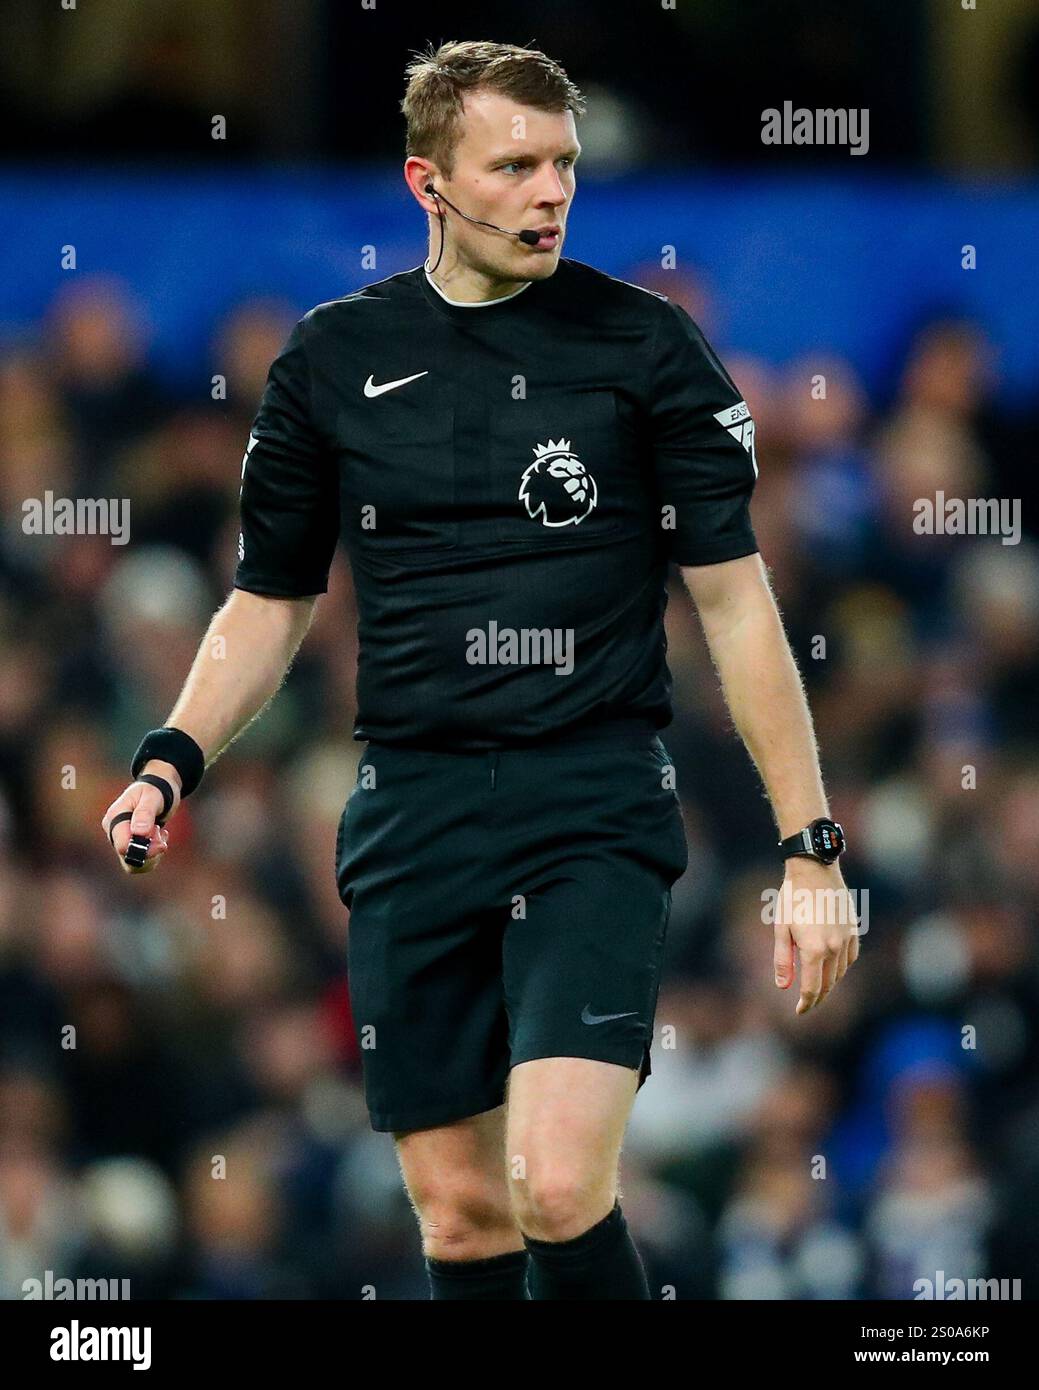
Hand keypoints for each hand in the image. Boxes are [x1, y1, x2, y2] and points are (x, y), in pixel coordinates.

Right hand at [100, 760, 181, 874]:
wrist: (159, 790)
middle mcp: (113, 832)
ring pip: (134, 865)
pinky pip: (141, 863)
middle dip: (150, 851)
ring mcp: (121, 840)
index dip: (143, 848)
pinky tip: (159, 837)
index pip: (122, 846)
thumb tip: (139, 832)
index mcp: (114, 819)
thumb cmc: (155, 790)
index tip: (160, 839)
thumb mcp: (151, 796)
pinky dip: (154, 854)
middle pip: (128, 858)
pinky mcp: (131, 846)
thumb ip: (145, 813)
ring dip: (153, 854)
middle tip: (161, 833)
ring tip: (160, 832)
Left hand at [772, 858, 859, 1013]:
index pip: (812, 988)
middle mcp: (834, 948)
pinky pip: (850, 958)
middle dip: (817, 998)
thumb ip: (783, 960)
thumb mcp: (782, 929)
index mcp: (814, 950)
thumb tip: (783, 987)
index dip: (806, 1004)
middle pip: (828, 984)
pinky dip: (841, 967)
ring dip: (829, 983)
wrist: (814, 871)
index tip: (800, 1012)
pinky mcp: (853, 930)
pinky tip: (832, 968)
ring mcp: (846, 939)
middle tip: (808, 1005)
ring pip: (840, 973)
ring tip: (817, 987)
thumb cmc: (792, 898)